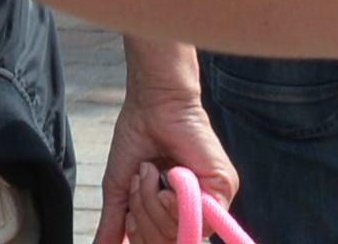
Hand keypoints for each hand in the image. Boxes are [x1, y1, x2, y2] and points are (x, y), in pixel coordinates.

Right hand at [96, 46, 234, 243]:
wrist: (151, 106)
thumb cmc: (137, 142)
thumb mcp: (120, 192)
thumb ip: (114, 225)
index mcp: (173, 216)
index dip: (139, 236)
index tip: (128, 212)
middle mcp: (195, 214)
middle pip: (167, 243)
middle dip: (143, 215)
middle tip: (141, 179)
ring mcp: (211, 202)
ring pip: (179, 233)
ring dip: (153, 202)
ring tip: (152, 171)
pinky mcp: (223, 186)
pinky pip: (198, 218)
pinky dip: (174, 201)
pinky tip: (170, 177)